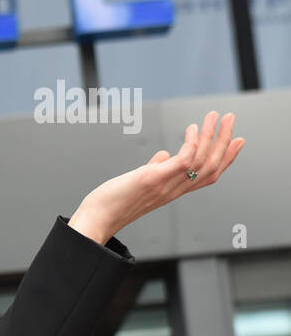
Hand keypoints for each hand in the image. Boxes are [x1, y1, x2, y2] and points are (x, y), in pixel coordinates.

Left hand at [69, 110, 244, 243]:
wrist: (98, 219)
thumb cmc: (115, 201)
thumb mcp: (141, 182)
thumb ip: (156, 168)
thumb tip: (163, 156)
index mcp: (174, 190)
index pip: (208, 176)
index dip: (226, 158)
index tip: (238, 140)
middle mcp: (175, 190)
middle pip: (212, 166)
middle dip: (225, 141)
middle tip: (231, 119)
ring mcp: (166, 185)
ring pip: (202, 161)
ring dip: (212, 136)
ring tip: (215, 116)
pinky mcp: (154, 180)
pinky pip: (183, 161)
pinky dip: (191, 144)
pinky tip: (191, 129)